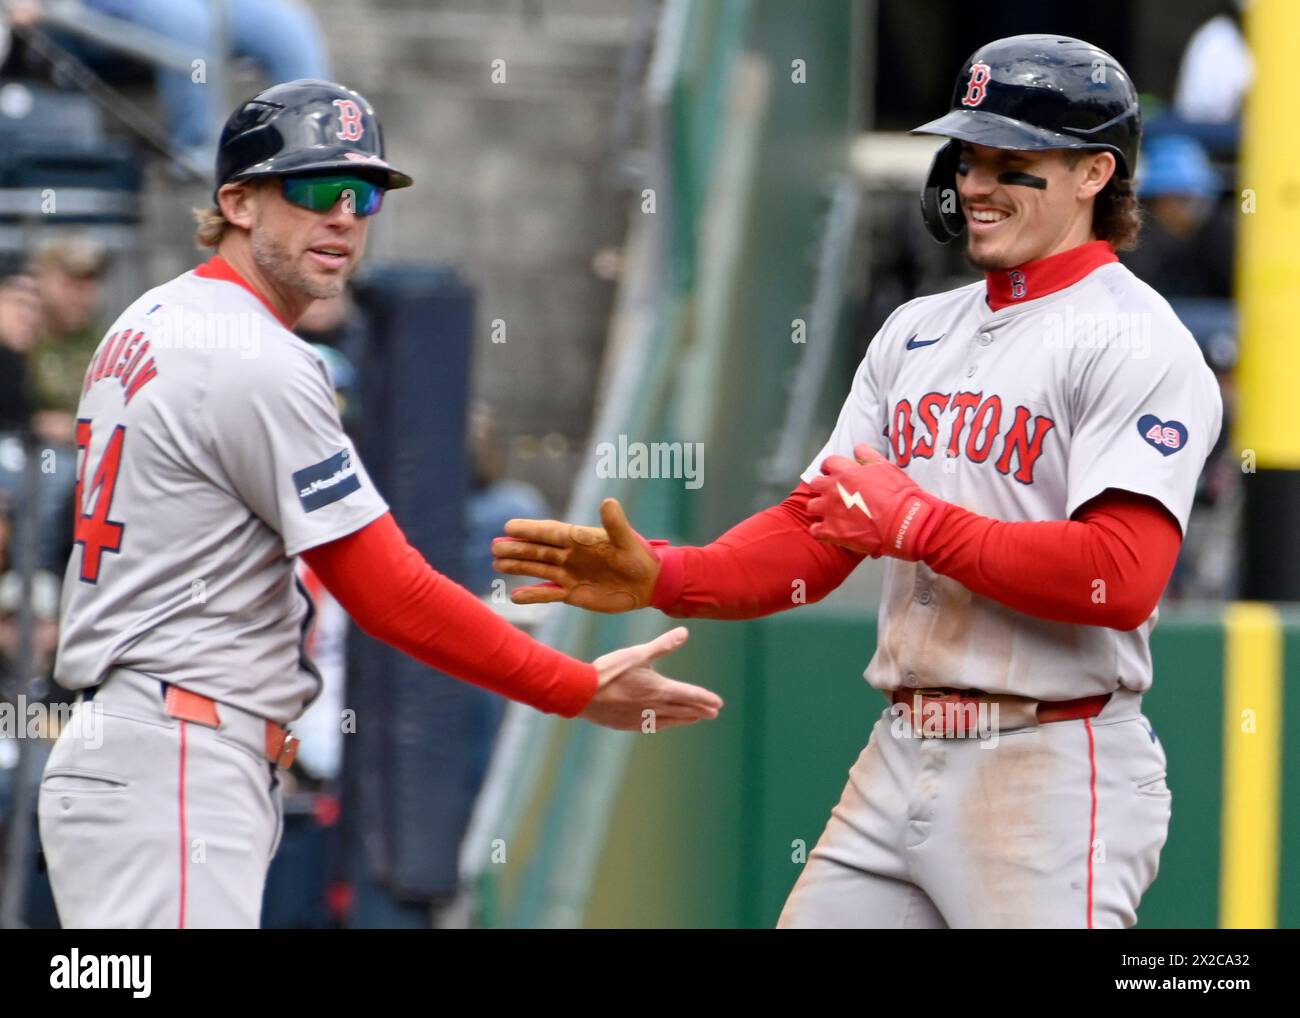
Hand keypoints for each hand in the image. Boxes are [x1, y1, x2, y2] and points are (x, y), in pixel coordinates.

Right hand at [492, 498, 660, 612]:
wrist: (646, 583)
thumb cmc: (638, 556)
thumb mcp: (627, 539)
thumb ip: (615, 523)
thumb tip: (608, 502)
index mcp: (579, 538)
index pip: (549, 532)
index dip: (530, 530)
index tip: (509, 527)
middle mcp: (570, 555)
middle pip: (537, 551)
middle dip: (516, 549)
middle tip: (494, 547)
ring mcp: (569, 574)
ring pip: (538, 569)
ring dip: (518, 568)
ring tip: (496, 565)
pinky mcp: (572, 593)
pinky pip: (548, 593)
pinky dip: (533, 595)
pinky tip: (514, 596)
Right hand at [582, 626, 722, 730]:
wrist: (583, 693)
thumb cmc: (610, 671)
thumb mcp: (638, 653)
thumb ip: (663, 645)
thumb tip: (684, 632)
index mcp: (660, 689)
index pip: (689, 694)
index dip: (705, 698)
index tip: (719, 703)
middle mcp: (654, 706)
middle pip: (683, 710)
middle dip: (700, 710)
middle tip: (713, 713)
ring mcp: (641, 718)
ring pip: (670, 720)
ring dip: (685, 719)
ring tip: (695, 718)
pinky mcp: (628, 724)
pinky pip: (652, 726)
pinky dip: (664, 724)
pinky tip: (663, 723)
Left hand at [807, 443, 946, 560]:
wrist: (904, 522)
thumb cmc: (899, 494)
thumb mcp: (886, 466)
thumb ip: (868, 456)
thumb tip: (858, 449)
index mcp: (845, 472)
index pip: (828, 463)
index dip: (831, 468)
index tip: (835, 473)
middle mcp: (833, 489)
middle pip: (815, 484)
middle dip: (822, 488)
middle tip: (833, 494)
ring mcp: (830, 511)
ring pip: (812, 506)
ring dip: (820, 509)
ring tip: (832, 514)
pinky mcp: (832, 531)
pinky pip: (815, 531)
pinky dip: (821, 531)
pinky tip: (831, 531)